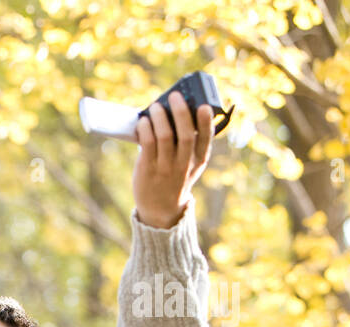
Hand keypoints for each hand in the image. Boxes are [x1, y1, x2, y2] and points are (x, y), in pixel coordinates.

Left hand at [133, 92, 213, 228]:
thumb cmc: (176, 178)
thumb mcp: (191, 165)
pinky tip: (144, 122)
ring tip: (156, 106)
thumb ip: (190, 145)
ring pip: (164, 136)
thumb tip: (177, 112)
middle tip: (174, 96)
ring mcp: (165, 168)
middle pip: (185, 135)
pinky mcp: (147, 169)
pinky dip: (145, 129)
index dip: (206, 122)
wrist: (161, 209)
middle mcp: (184, 164)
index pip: (205, 139)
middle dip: (180, 112)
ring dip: (159, 117)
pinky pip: (147, 144)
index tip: (203, 106)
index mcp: (199, 160)